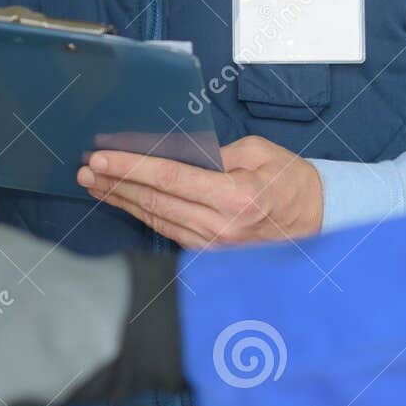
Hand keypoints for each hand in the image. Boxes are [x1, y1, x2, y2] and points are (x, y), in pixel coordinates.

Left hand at [78, 135, 322, 247]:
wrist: (319, 221)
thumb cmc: (291, 182)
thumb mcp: (260, 152)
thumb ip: (218, 153)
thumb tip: (178, 153)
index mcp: (236, 198)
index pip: (171, 179)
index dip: (132, 168)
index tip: (101, 158)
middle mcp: (221, 227)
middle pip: (155, 202)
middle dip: (116, 184)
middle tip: (86, 169)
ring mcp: (214, 245)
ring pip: (156, 219)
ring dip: (121, 200)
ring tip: (94, 183)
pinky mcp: (210, 252)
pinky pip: (167, 230)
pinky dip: (141, 214)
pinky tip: (123, 201)